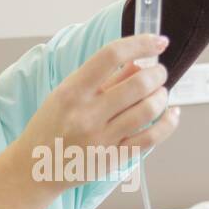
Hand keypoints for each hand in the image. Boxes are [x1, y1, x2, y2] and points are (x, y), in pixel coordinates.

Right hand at [16, 33, 178, 191]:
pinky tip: (172, 114)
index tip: (158, 41)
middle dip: (157, 73)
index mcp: (72, 91)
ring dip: (162, 96)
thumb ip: (104, 79)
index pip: (111, 55)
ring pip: (148, 109)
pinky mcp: (112, 159)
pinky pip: (150, 138)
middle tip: (159, 72)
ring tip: (161, 93)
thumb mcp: (68, 95)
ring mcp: (100, 138)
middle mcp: (86, 114)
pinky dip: (168, 123)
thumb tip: (139, 61)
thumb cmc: (51, 126)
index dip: (140, 43)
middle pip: (138, 83)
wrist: (36, 168)